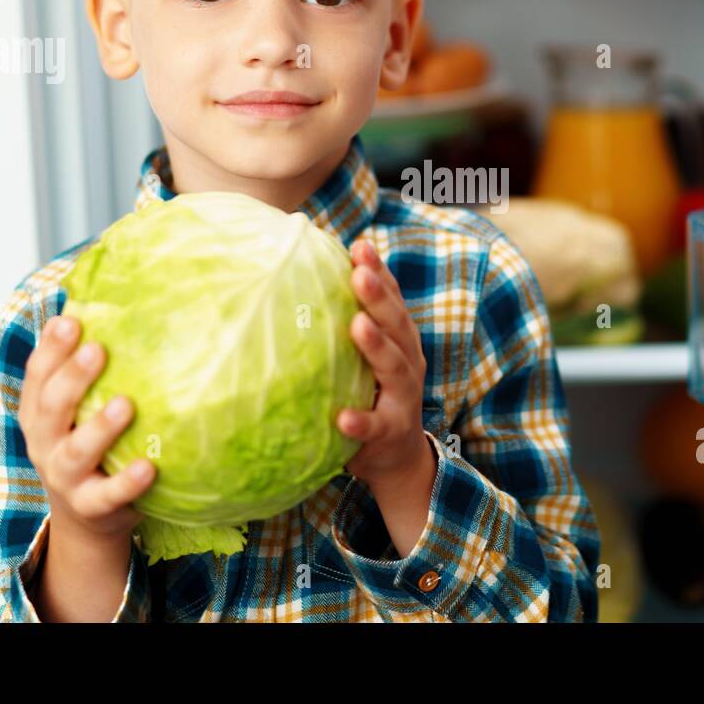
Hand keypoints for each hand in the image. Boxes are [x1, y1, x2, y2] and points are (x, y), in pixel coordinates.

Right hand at [18, 315, 156, 545]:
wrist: (86, 517)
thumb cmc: (88, 445)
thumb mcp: (78, 407)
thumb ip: (86, 366)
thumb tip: (103, 303)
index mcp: (40, 412)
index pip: (38, 376)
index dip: (51, 348)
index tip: (71, 320)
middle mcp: (46, 443)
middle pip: (51, 408)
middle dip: (72, 378)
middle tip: (98, 349)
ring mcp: (65, 477)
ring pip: (76, 452)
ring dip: (99, 427)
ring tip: (126, 404)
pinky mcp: (92, 507)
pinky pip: (108, 496)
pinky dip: (127, 482)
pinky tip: (149, 466)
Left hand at [337, 240, 430, 487]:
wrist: (398, 457)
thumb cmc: (372, 395)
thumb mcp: (366, 359)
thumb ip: (345, 327)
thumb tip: (296, 283)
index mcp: (400, 339)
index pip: (392, 298)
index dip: (379, 271)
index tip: (359, 246)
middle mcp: (408, 361)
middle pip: (396, 324)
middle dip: (378, 297)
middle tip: (358, 274)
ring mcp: (404, 397)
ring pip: (394, 367)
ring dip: (376, 345)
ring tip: (357, 326)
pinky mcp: (392, 432)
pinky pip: (376, 426)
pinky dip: (361, 421)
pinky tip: (343, 418)